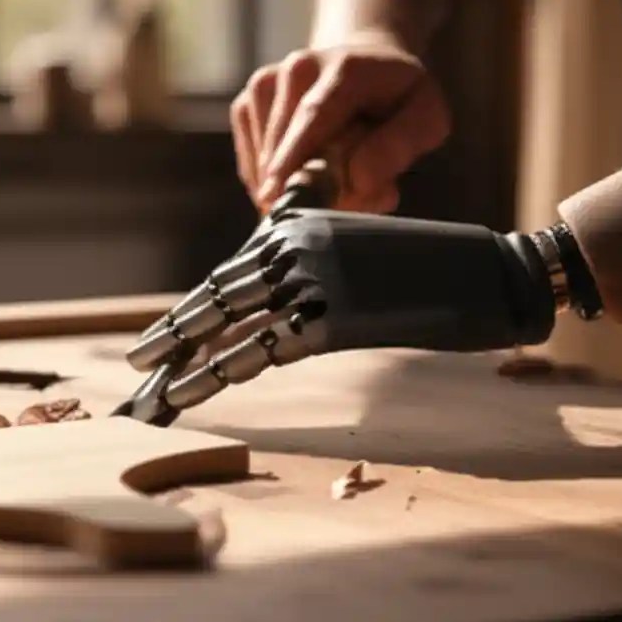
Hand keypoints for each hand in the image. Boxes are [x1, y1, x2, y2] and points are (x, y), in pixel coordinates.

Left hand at [125, 209, 555, 414]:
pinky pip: (262, 350)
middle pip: (217, 299)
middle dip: (173, 336)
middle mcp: (294, 248)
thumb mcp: (354, 258)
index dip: (191, 313)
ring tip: (148, 391)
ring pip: (229, 325)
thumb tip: (275, 317)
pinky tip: (191, 392)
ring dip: (184, 363)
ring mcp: (310, 279)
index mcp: (297, 229)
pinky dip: (220, 372)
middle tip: (134, 367)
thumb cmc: (427, 269)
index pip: (229, 276)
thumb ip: (309, 275)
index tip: (160, 340)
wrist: (488, 270)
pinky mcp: (329, 316)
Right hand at [230, 33, 450, 213]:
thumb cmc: (397, 99)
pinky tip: (301, 176)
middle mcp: (298, 69)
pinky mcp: (246, 107)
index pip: (314, 116)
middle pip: (285, 145)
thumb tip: (357, 179)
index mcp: (346, 68)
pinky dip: (273, 184)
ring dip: (291, 189)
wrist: (362, 66)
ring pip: (263, 161)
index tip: (278, 196)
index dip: (295, 158)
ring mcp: (265, 86)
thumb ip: (401, 146)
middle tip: (336, 210)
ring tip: (327, 185)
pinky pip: (251, 165)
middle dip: (303, 188)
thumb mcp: (427, 118)